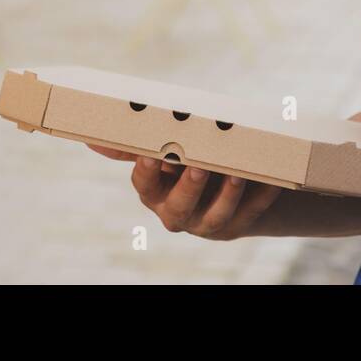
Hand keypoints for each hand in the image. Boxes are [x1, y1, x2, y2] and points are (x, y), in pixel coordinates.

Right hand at [85, 144, 282, 240]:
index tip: (151, 153)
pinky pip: (251, 213)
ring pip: (216, 216)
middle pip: (178, 208)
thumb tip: (90, 135)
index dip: (147, 171)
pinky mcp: (236, 225)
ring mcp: (207, 222)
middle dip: (189, 188)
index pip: (144, 184)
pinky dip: (261, 197)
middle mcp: (176, 212)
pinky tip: (270, 180)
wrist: (220, 184)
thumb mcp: (159, 153)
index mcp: (154, 192)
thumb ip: (132, 144)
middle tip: (199, 166)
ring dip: (227, 196)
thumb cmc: (182, 162)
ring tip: (237, 175)